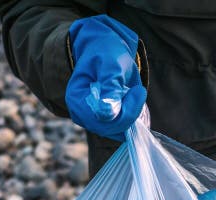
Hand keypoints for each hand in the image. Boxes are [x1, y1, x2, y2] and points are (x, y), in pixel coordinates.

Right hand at [65, 15, 146, 140]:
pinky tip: (132, 101)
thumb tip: (107, 112)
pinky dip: (132, 118)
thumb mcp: (111, 65)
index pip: (103, 118)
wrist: (105, 51)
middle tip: (138, 91)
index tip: (139, 90)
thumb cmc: (107, 54)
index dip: (125, 110)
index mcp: (76, 98)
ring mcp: (91, 121)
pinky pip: (122, 130)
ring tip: (133, 93)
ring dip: (132, 114)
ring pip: (118, 132)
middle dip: (130, 112)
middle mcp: (80, 114)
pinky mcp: (103, 124)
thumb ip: (110, 87)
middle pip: (110, 128)